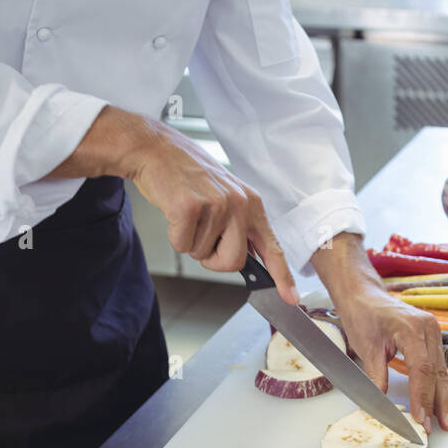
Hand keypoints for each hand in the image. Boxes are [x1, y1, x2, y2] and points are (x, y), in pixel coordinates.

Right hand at [50, 106, 298, 301]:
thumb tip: (248, 258)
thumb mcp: (225, 196)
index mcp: (252, 204)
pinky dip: (174, 236)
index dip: (282, 276)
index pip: (272, 247)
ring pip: (203, 255)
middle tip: (201, 234)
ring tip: (186, 213)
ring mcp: (216, 205)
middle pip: (233, 262)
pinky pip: (182, 245)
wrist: (155, 149)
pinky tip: (174, 211)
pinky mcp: (191, 207)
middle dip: (213, 259)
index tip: (291, 298)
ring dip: (190, 242)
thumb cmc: (186, 177)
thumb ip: (240, 226)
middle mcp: (240, 204)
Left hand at [310, 234, 447, 433]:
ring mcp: (433, 333)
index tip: (420, 419)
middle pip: (436, 372)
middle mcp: (429, 329)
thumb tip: (380, 407)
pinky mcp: (431, 339)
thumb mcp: (366, 347)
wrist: (364, 295)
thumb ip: (376, 377)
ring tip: (446, 423)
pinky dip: (437, 387)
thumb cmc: (363, 315)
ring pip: (440, 371)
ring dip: (442, 399)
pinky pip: (436, 366)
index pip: (421, 369)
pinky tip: (440, 405)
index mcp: (413, 328)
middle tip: (437, 428)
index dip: (421, 397)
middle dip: (436, 403)